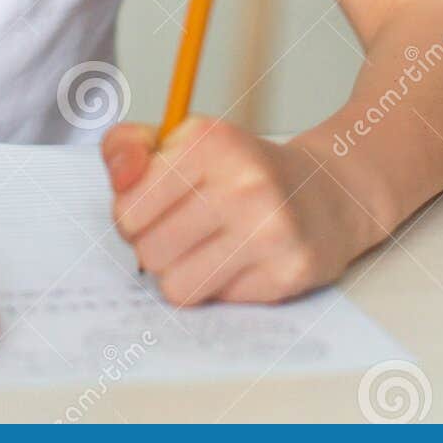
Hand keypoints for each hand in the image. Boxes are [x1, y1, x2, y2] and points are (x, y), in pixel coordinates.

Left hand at [101, 115, 366, 305]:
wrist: (322, 192)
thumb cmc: (237, 169)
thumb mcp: (179, 140)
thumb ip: (127, 147)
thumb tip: (120, 179)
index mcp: (207, 141)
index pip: (128, 211)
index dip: (131, 216)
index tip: (153, 208)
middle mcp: (242, 182)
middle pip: (149, 253)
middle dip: (155, 247)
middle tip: (181, 231)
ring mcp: (269, 229)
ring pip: (177, 286)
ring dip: (182, 274)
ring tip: (204, 250)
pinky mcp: (288, 272)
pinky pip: (218, 302)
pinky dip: (220, 287)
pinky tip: (240, 261)